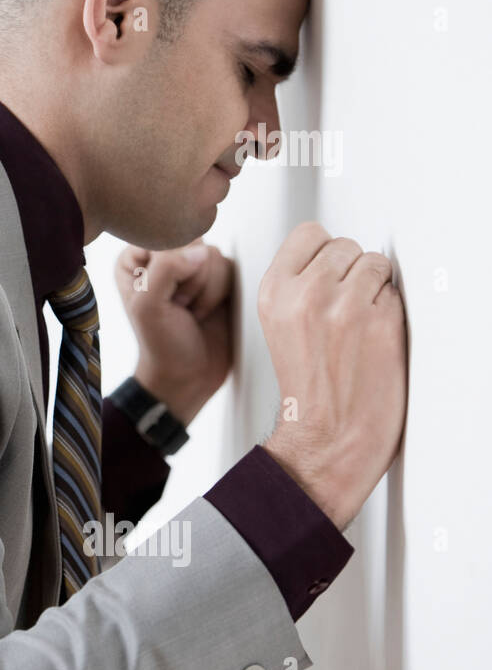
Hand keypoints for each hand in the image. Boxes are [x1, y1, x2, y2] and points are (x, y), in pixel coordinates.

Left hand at [114, 239, 234, 425]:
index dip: (169, 268)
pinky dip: (221, 293)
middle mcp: (161, 258)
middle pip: (191, 242)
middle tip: (178, 306)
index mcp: (134, 261)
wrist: (188, 375)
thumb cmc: (161, 344)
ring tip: (190, 312)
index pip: (162, 237)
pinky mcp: (217, 278)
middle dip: (190, 279)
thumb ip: (166, 270)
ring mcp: (191, 267)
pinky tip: (205, 312)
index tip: (162, 297)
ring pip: (212, 255)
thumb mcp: (148, 307)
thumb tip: (200, 251)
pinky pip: (230, 267)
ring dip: (205, 290)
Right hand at [256, 221, 407, 530]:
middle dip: (352, 271)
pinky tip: (374, 339)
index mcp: (273, 292)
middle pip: (345, 245)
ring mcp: (344, 305)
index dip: (326, 252)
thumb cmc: (309, 390)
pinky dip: (391, 312)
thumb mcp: (280, 327)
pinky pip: (395, 293)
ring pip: (375, 263)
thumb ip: (299, 286)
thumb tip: (334, 257)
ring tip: (360, 324)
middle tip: (345, 308)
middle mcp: (305, 293)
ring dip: (375, 289)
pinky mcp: (380, 321)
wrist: (328, 436)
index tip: (329, 272)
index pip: (309, 233)